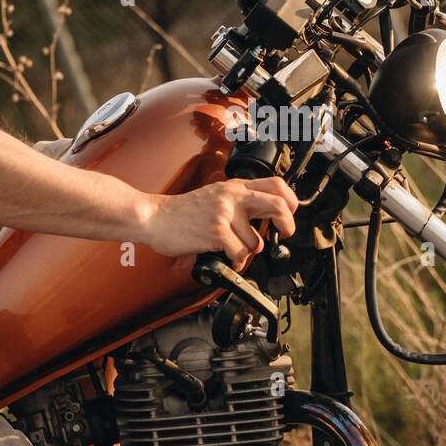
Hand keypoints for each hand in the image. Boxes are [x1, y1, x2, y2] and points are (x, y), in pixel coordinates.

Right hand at [142, 177, 298, 265]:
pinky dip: (235, 261)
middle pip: (278, 205)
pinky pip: (240, 253)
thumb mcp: (215, 197)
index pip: (276, 184)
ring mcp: (225, 213)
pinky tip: (225, 256)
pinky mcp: (217, 231)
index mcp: (235, 187)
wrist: (154, 217)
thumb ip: (240, 203)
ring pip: (256, 241)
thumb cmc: (182, 212)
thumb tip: (266, 218)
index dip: (291, 201)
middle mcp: (232, 196)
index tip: (290, 214)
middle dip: (288, 223)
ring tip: (232, 249)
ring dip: (246, 252)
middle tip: (285, 232)